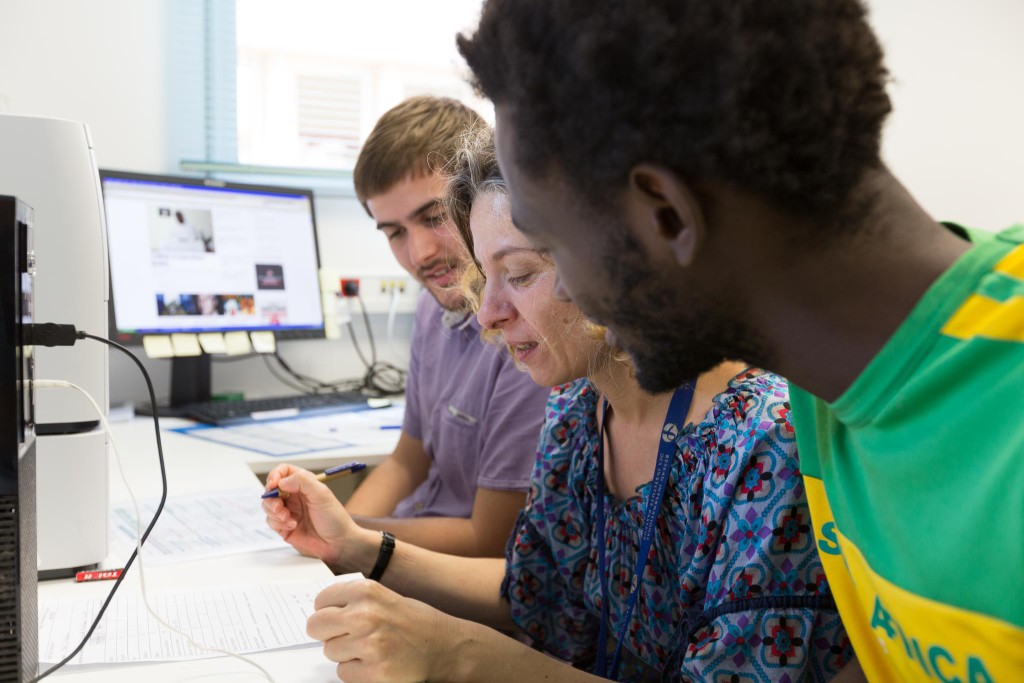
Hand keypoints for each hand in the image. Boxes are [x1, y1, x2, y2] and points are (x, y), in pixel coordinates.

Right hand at [262, 464, 366, 570]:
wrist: (337, 543)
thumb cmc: (334, 518)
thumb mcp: (322, 494)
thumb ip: (303, 482)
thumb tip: (282, 481)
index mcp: (303, 484)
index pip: (283, 472)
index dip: (275, 476)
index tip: (273, 485)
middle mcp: (294, 496)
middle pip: (271, 489)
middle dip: (271, 498)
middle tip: (279, 506)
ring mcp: (288, 511)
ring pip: (268, 506)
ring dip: (274, 512)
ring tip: (287, 518)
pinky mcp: (284, 526)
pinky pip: (271, 521)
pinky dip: (278, 523)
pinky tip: (292, 526)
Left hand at [308, 579, 456, 682]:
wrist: (443, 646)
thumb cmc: (414, 621)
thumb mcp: (383, 596)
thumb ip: (353, 600)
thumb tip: (322, 609)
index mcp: (366, 591)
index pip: (320, 601)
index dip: (327, 610)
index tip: (337, 615)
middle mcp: (365, 615)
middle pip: (316, 626)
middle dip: (328, 632)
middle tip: (347, 635)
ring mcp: (369, 645)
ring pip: (329, 651)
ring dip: (345, 653)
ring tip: (370, 648)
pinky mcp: (374, 672)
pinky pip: (343, 672)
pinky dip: (356, 671)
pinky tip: (375, 661)